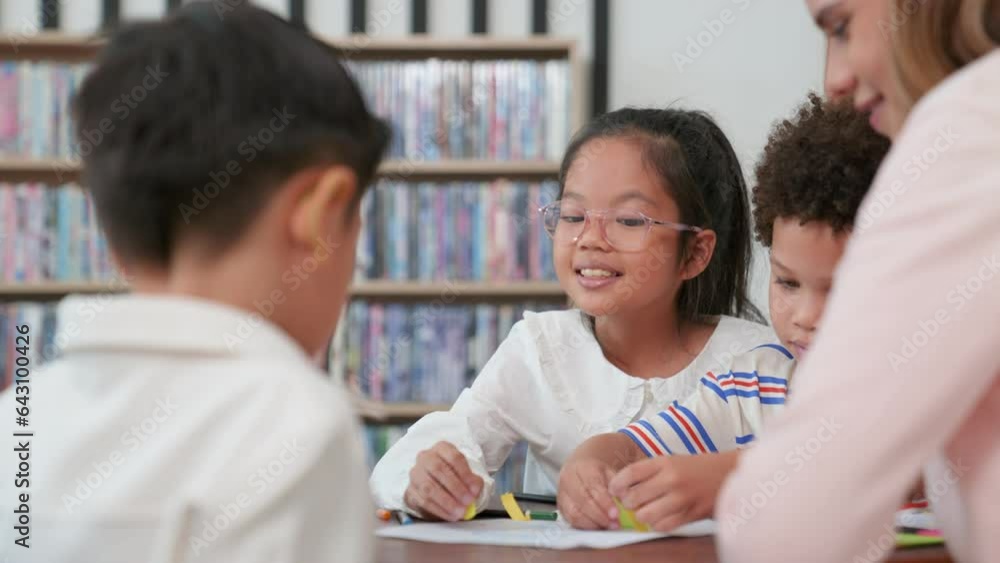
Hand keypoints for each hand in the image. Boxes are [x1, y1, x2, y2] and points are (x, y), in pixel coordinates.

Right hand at [403, 441, 482, 520]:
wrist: (434, 485)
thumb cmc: (452, 476)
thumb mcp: (466, 475)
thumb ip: (473, 482)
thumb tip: (475, 489)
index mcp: (442, 448)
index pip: (453, 457)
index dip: (465, 474)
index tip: (474, 489)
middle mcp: (426, 457)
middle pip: (438, 469)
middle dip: (455, 487)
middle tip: (468, 501)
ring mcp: (416, 474)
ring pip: (429, 487)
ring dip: (447, 501)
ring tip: (460, 511)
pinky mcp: (411, 491)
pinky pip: (424, 502)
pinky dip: (439, 510)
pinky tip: (451, 515)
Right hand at [557, 458, 619, 529]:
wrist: (579, 469)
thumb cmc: (597, 472)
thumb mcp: (610, 472)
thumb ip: (617, 485)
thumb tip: (625, 500)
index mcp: (582, 468)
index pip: (592, 486)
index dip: (604, 502)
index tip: (616, 514)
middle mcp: (568, 480)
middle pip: (582, 501)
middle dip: (600, 516)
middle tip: (615, 524)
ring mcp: (562, 494)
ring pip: (574, 513)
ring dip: (593, 524)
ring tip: (608, 526)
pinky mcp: (561, 507)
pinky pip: (571, 520)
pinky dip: (586, 526)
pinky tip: (598, 527)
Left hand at [609, 451, 737, 531]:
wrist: (729, 474)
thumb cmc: (697, 467)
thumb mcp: (672, 460)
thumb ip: (649, 472)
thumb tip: (623, 487)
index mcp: (665, 462)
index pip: (630, 473)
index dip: (617, 484)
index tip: (614, 490)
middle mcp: (671, 479)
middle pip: (634, 497)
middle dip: (628, 503)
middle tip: (630, 503)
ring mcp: (682, 498)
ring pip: (646, 515)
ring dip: (642, 515)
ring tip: (645, 511)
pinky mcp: (691, 514)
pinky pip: (663, 526)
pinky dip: (657, 525)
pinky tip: (659, 518)